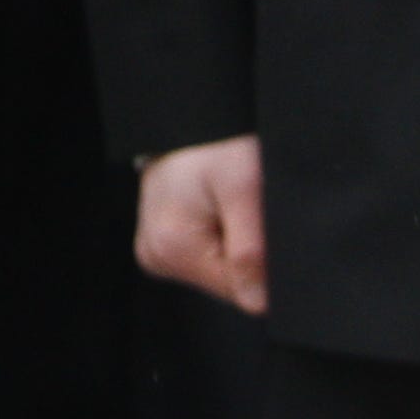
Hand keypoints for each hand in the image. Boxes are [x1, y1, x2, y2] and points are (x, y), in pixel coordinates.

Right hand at [132, 139, 269, 314]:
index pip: (237, 290)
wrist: (193, 114)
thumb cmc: (214, 141)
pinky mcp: (167, 242)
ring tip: (233, 202)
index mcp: (169, 247)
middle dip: (249, 250)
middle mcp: (155, 254)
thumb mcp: (244, 187)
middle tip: (247, 207)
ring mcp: (158, 249)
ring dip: (239, 242)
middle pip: (228, 282)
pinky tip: (223, 208)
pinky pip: (210, 256)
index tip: (263, 225)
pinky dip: (227, 236)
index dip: (264, 263)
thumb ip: (251, 251)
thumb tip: (259, 304)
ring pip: (221, 270)